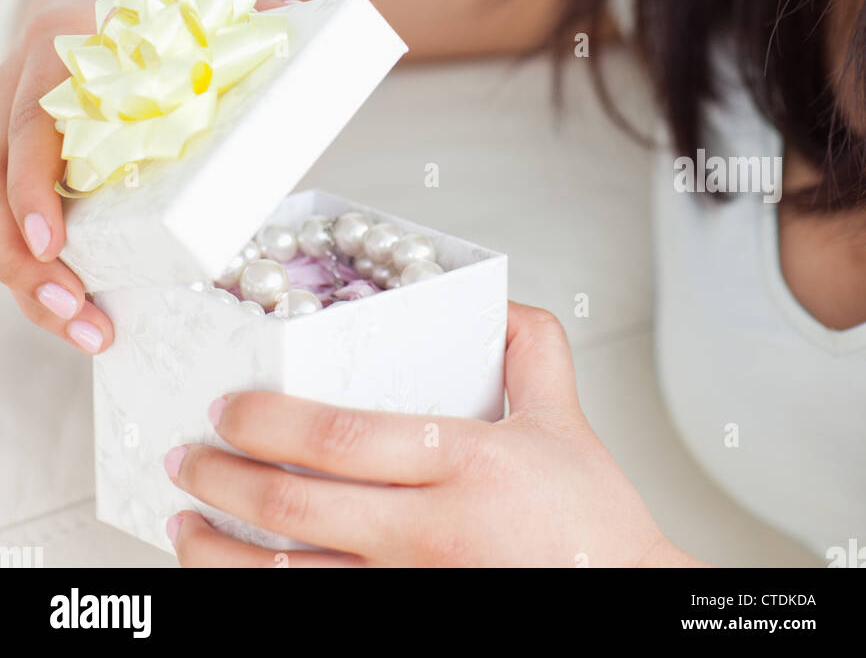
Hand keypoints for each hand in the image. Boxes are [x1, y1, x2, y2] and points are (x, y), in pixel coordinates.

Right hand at [0, 0, 291, 353]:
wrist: (97, 2)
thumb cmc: (151, 12)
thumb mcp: (188, 3)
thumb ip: (236, 10)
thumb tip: (289, 13)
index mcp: (59, 58)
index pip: (29, 127)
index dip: (31, 188)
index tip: (53, 243)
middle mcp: (21, 97)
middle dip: (26, 262)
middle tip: (75, 308)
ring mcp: (14, 137)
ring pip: (0, 221)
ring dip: (34, 285)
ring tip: (90, 331)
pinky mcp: (25, 172)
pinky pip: (20, 229)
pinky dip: (47, 276)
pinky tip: (83, 313)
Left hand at [165, 302, 699, 567]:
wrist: (626, 604)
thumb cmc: (592, 531)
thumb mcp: (566, 423)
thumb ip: (531, 352)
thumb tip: (497, 302)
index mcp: (465, 467)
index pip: (344, 439)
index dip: (271, 423)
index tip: (231, 407)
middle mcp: (430, 535)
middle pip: (298, 509)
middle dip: (225, 479)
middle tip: (188, 456)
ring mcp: (410, 592)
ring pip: (290, 580)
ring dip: (221, 554)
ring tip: (186, 523)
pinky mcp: (400, 627)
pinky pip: (314, 615)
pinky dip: (261, 600)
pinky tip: (236, 582)